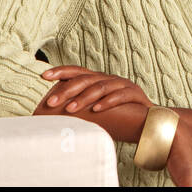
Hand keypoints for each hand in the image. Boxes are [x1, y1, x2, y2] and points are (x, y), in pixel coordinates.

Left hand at [38, 65, 154, 113]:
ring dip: (83, 98)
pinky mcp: (135, 94)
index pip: (78, 71)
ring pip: (101, 87)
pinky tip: (96, 110)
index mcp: (99, 79)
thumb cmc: (117, 116)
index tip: (44, 76)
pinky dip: (107, 102)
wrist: (148, 120)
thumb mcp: (96, 108)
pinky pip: (120, 96)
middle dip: (66, 90)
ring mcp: (123, 85)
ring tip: (69, 109)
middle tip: (50, 103)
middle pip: (86, 80)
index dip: (61, 71)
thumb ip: (79, 107)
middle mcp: (109, 79)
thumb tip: (50, 113)